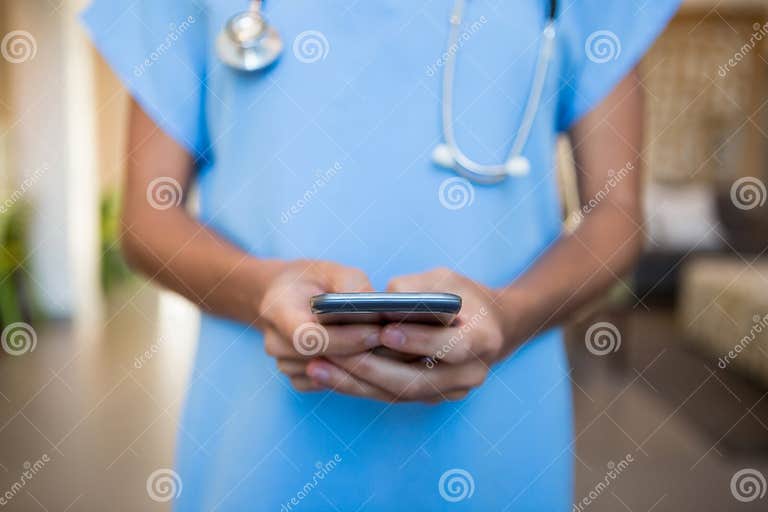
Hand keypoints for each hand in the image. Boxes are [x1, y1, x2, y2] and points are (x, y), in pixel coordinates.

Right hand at [258, 260, 384, 391]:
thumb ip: (352, 285)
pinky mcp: (297, 378)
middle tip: (397, 345)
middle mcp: (274, 341)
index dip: (343, 339)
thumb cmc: (315, 280)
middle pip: (319, 358)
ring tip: (392, 351)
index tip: (376, 332)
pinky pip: (327, 384)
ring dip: (359, 366)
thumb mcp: (332, 270)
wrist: (288, 295)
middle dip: (360, 353)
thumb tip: (377, 306)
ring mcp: (283, 364)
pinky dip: (350, 375)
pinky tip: (371, 359)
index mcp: (277, 308)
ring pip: (327, 375)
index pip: (307, 336)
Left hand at [306, 268, 510, 402]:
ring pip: (399, 394)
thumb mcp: (447, 280)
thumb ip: (419, 288)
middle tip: (333, 355)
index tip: (386, 333)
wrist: (488, 325)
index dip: (419, 342)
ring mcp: (450, 392)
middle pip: (417, 381)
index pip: (452, 347)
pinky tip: (329, 374)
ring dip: (356, 383)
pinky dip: (360, 385)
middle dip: (371, 369)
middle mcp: (470, 374)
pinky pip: (391, 395)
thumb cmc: (463, 296)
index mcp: (483, 340)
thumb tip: (383, 299)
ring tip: (318, 367)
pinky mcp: (429, 397)